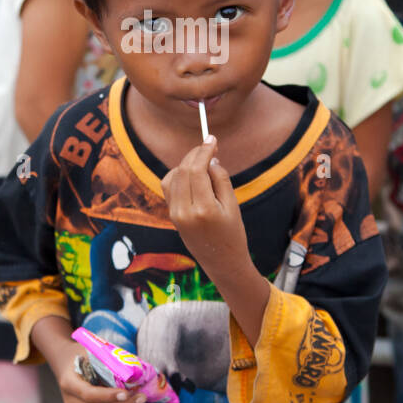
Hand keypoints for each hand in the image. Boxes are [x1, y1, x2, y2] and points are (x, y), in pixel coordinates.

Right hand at [34, 318, 141, 402]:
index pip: (89, 395)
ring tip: (138, 400)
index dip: (108, 396)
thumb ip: (110, 361)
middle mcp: (69, 402)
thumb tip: (136, 371)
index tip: (126, 393)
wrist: (66, 365)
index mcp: (69, 383)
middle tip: (141, 398)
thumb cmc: (82, 356)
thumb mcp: (93, 352)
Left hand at [160, 135, 248, 274]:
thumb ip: (221, 179)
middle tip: (209, 146)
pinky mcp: (171, 215)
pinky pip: (169, 186)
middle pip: (183, 170)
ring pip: (173, 176)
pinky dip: (177, 174)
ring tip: (203, 161)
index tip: (212, 139)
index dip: (203, 151)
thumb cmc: (232, 234)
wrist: (221, 262)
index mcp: (203, 209)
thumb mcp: (233, 205)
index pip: (196, 170)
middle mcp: (184, 212)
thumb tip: (210, 158)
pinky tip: (191, 174)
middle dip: (195, 154)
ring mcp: (175, 214)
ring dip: (186, 163)